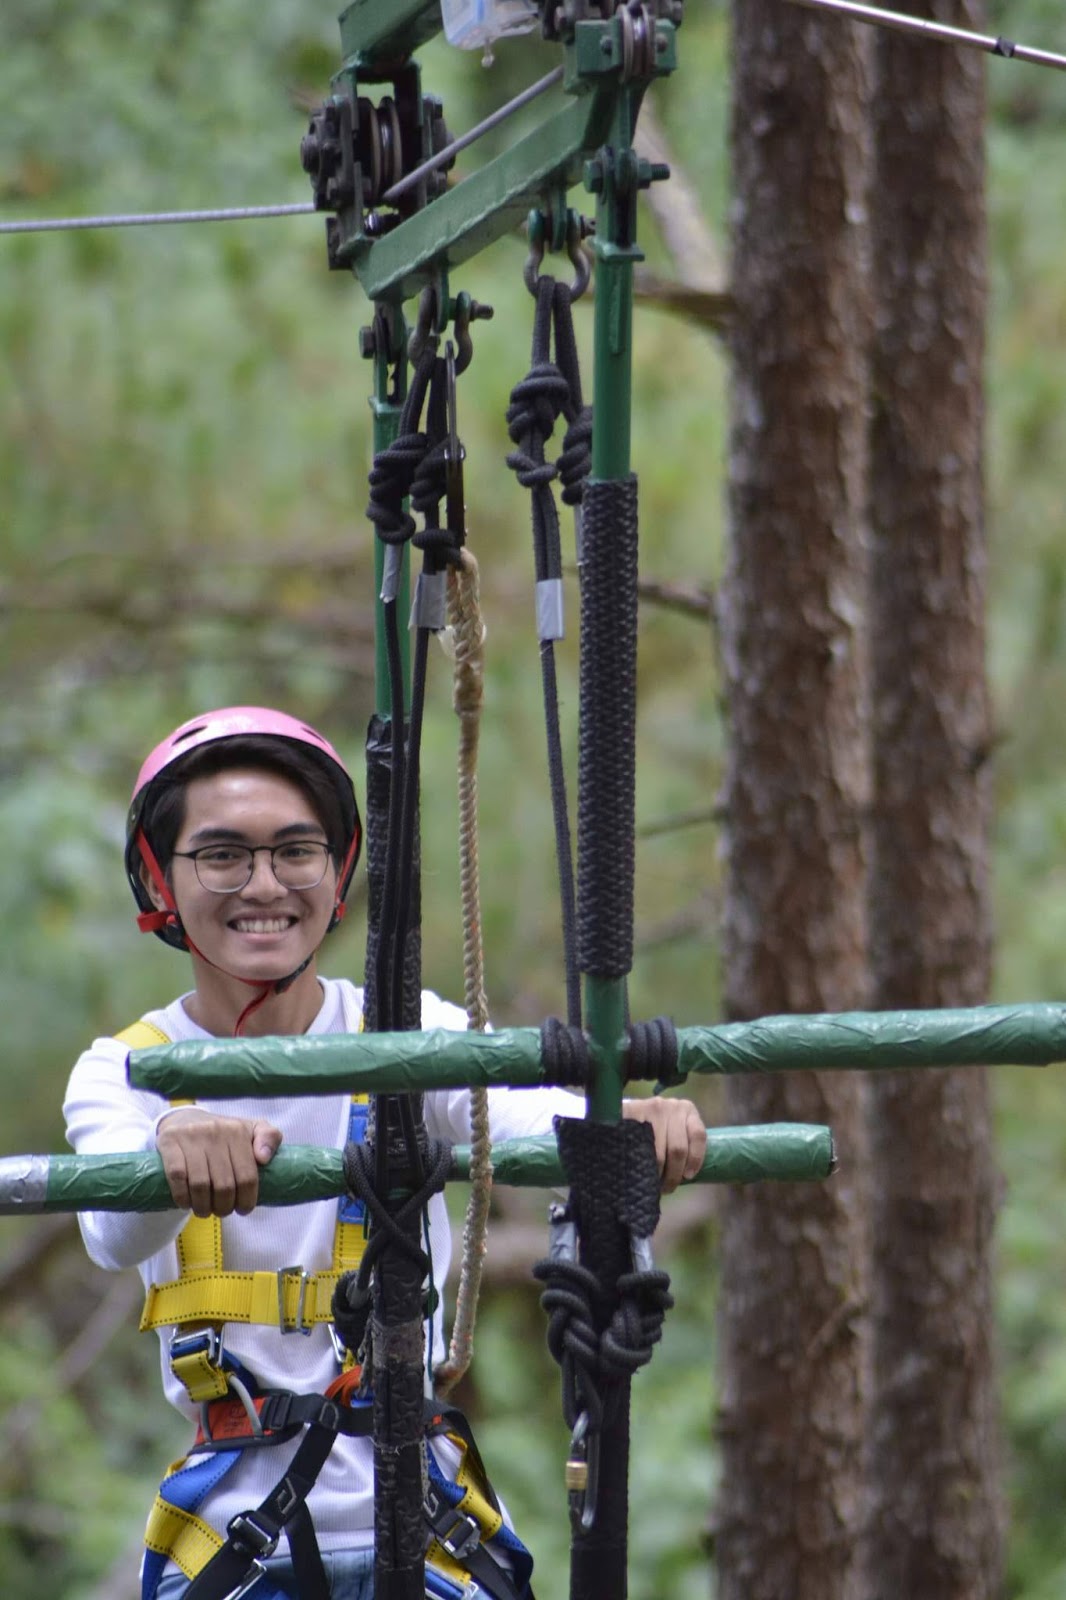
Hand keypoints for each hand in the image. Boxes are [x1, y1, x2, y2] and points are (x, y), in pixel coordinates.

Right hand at [155, 1108, 282, 1217]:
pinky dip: (183, 1196)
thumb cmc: (224, 1133)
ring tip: (205, 1211)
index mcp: (238, 1130)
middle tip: (222, 1211)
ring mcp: (191, 1136)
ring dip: (203, 1206)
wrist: (185, 1119)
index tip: (243, 1209)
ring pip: (200, 1185)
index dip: (247, 1200)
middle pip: (224, 1185)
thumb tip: (264, 1159)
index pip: (247, 1176)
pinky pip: (177, 1177)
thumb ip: (270, 1138)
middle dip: (224, 1207)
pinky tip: (186, 1203)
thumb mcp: (252, 1130)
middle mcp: (215, 1130)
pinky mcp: (169, 1142)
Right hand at [622, 1096, 706, 1193]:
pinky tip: (642, 1171)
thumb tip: (687, 1176)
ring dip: (658, 1174)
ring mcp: (654, 1109)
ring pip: (660, 1152)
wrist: (626, 1109)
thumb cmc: (656, 1125)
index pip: (698, 1136)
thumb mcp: (673, 1126)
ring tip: (655, 1185)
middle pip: (678, 1148)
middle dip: (674, 1174)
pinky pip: (642, 1147)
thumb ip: (682, 1141)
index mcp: (688, 1109)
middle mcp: (673, 1107)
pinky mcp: (636, 1113)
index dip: (695, 1159)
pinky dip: (643, 1163)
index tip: (688, 1176)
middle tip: (668, 1188)